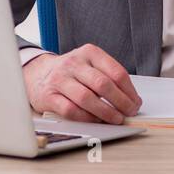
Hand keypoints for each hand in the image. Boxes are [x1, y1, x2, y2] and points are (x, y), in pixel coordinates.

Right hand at [22, 43, 141, 123]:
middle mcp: (74, 63)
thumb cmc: (71, 73)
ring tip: (116, 119)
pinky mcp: (50, 96)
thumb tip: (131, 100)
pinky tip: (96, 121)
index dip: (129, 91)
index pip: (116, 72)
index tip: (135, 102)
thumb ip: (109, 78)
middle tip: (129, 112)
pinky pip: (71, 110)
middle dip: (121, 102)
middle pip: (103, 84)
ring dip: (106, 112)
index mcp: (89, 53)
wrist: (38, 74)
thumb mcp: (90, 65)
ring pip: (87, 98)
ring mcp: (60, 79)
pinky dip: (87, 118)